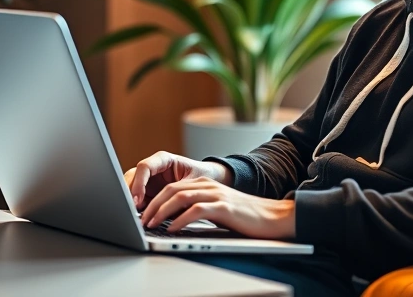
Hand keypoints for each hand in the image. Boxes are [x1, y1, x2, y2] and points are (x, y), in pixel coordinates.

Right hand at [124, 151, 230, 209]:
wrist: (209, 179)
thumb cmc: (202, 176)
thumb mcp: (192, 183)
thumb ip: (180, 192)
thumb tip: (170, 207)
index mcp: (163, 159)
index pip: (144, 167)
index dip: (138, 183)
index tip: (137, 200)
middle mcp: (153, 168)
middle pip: (132, 177)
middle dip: (128, 193)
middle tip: (131, 210)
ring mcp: (149, 180)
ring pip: (130, 188)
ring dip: (129, 202)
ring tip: (133, 216)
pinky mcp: (148, 192)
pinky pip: (137, 199)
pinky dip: (136, 208)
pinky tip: (138, 218)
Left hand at [141, 177, 295, 238]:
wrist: (272, 217)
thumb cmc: (244, 217)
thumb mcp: (216, 209)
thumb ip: (196, 209)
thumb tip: (171, 221)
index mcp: (204, 184)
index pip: (171, 187)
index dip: (154, 199)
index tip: (142, 213)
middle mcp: (208, 185)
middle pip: (171, 190)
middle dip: (152, 205)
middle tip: (140, 220)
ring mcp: (216, 194)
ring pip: (179, 197)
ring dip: (161, 212)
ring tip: (150, 224)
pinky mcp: (223, 207)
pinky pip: (195, 211)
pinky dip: (180, 220)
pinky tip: (171, 229)